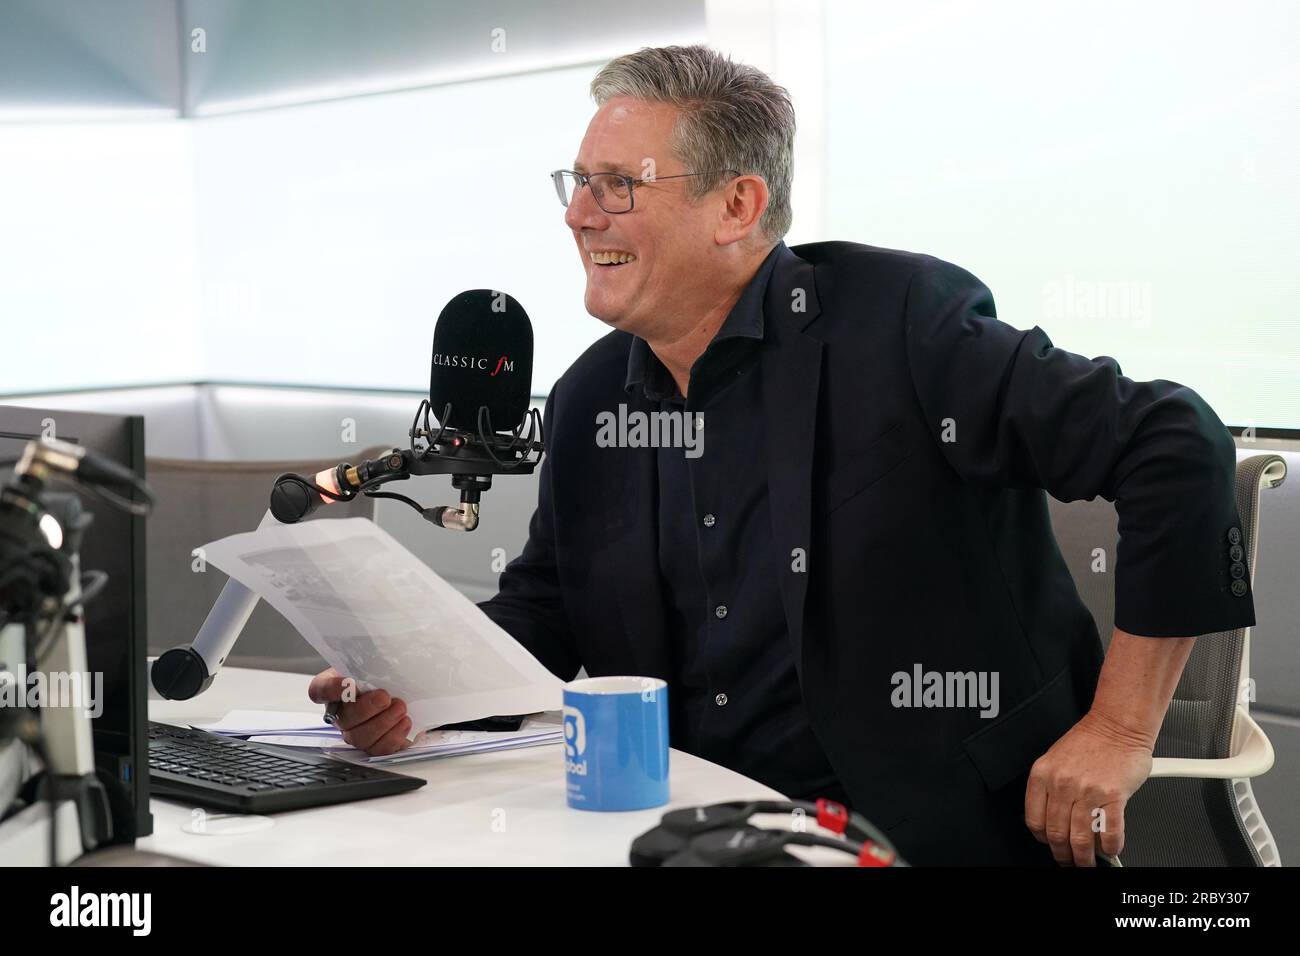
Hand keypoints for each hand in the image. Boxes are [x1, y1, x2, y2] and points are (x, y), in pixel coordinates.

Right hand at [307, 666, 412, 755]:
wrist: (397, 691)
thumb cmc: (379, 676)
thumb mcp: (371, 664)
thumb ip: (368, 664)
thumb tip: (381, 662)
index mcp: (333, 690)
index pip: (320, 690)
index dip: (332, 689)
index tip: (349, 682)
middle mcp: (341, 715)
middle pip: (344, 719)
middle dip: (366, 709)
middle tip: (384, 697)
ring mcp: (357, 732)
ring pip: (361, 738)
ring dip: (383, 723)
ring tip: (400, 708)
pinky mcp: (375, 744)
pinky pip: (379, 749)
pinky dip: (393, 737)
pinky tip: (404, 722)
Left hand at [1024, 709, 1152, 865]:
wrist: (1117, 725)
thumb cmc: (1089, 741)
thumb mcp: (1055, 760)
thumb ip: (1050, 789)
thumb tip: (1051, 821)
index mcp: (1043, 775)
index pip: (1034, 821)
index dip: (1043, 840)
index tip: (1050, 845)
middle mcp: (1062, 784)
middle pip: (1057, 835)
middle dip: (1064, 855)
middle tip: (1070, 861)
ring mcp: (1088, 791)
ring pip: (1081, 839)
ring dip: (1086, 859)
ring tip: (1090, 863)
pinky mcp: (1114, 795)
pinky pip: (1109, 832)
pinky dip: (1110, 848)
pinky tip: (1111, 849)